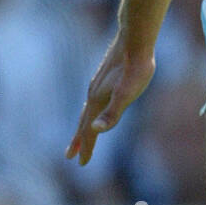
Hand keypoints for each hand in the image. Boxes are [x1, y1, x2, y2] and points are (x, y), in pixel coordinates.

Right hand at [66, 32, 155, 165]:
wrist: (134, 41)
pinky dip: (90, 111)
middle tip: (71, 156)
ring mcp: (97, 85)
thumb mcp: (126, 95)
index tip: (81, 164)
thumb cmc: (135, 69)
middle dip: (79, 140)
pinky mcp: (104, 78)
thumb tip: (95, 130)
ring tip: (82, 134)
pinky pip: (93, 100)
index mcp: (97, 102)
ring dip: (83, 125)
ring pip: (87, 110)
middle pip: (84, 122)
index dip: (87, 148)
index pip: (89, 130)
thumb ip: (112, 114)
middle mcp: (93, 94)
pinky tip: (96, 107)